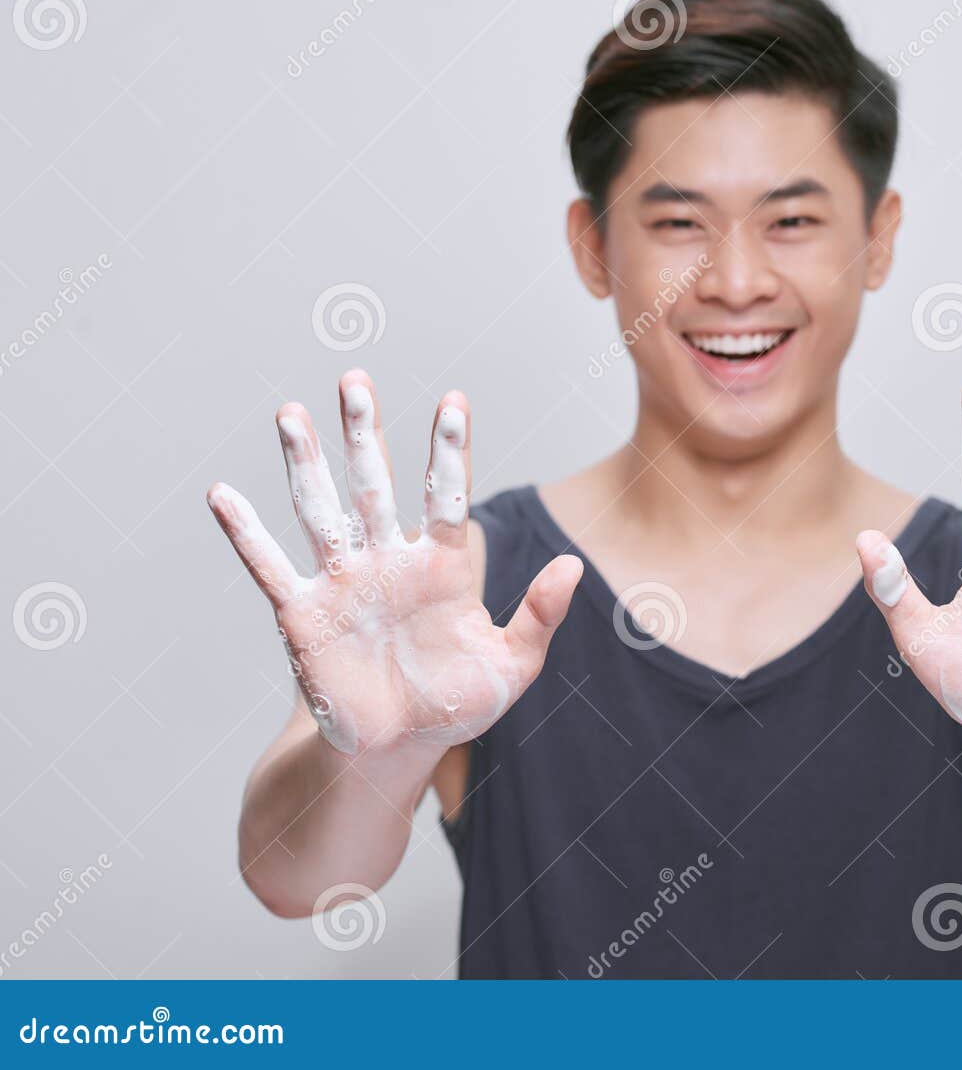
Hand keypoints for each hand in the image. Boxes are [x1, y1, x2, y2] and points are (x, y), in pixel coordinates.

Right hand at [207, 371, 581, 756]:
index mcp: (442, 566)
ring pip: (320, 510)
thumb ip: (541, 615)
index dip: (448, 450)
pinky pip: (269, 567)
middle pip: (375, 484)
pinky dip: (244, 533)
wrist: (398, 750)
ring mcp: (344, 582)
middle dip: (364, 433)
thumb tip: (573, 566)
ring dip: (306, 462)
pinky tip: (220, 494)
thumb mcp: (512, 665)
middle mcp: (389, 561)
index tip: (454, 401)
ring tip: (290, 412)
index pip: (445, 495)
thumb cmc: (457, 704)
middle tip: (355, 379)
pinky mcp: (303, 614)